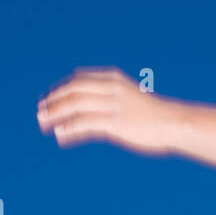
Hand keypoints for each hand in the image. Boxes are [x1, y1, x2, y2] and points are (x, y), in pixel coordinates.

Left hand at [37, 67, 176, 155]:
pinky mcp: (115, 122)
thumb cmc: (154, 115)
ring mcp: (112, 105)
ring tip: (43, 124)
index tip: (49, 99)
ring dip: (56, 115)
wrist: (175, 123)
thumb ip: (111, 98)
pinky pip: (85, 124)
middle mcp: (111, 88)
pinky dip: (70, 129)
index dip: (61, 89)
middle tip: (40, 112)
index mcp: (114, 79)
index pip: (78, 80)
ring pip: (75, 106)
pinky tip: (60, 135)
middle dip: (54, 101)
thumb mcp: (131, 98)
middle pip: (72, 91)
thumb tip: (94, 111)